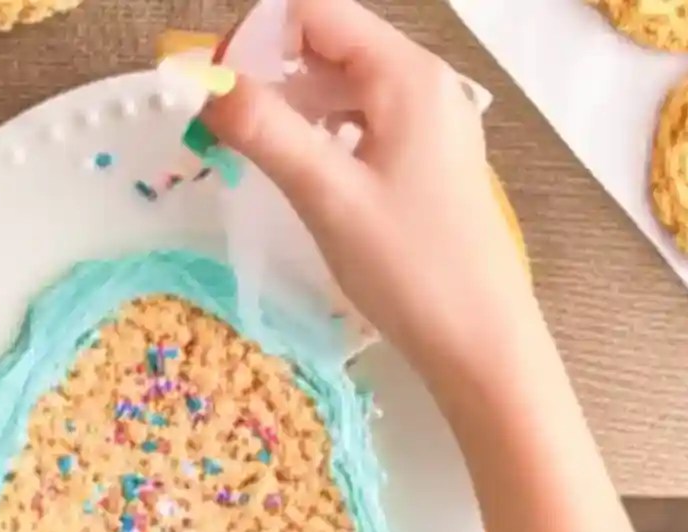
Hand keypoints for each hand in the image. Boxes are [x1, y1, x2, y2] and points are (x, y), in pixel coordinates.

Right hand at [201, 0, 537, 388]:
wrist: (482, 343)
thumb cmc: (410, 267)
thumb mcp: (327, 195)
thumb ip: (265, 130)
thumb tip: (204, 83)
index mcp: (407, 75)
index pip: (316, 11)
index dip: (257, 35)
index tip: (216, 87)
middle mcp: (426, 83)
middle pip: (331, 41)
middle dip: (271, 69)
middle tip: (225, 124)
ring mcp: (433, 121)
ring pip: (346, 84)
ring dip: (294, 103)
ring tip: (255, 150)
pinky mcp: (431, 158)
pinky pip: (366, 119)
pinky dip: (325, 131)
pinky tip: (304, 170)